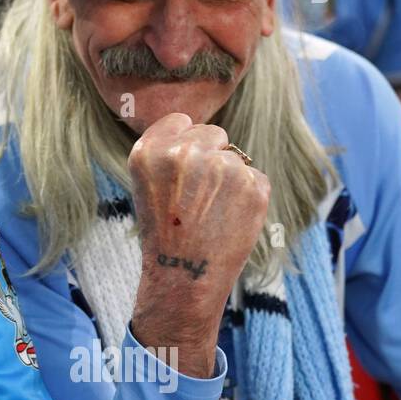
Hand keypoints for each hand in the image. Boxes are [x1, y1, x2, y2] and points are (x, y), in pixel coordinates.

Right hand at [127, 113, 270, 376]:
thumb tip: (201, 132)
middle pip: (213, 133)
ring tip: (212, 212)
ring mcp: (223, 167)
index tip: (181, 170)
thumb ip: (167, 152)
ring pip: (236, 158)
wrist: (184, 278)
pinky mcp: (254, 186)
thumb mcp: (144, 185)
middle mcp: (186, 152)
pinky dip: (249, 196)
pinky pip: (256, 177)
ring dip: (229, 179)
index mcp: (150, 151)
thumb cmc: (163, 233)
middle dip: (210, 156)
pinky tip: (230, 219)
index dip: (183, 144)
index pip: (180, 121)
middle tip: (199, 195)